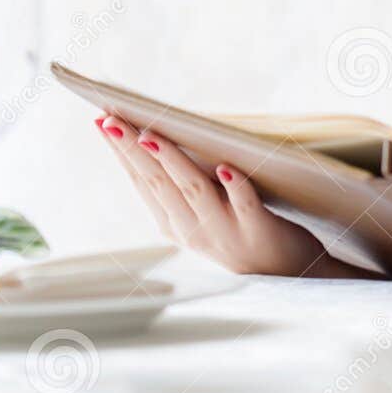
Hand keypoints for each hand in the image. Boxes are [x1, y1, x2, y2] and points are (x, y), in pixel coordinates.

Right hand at [94, 114, 378, 278]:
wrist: (288, 272)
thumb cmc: (242, 228)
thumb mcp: (201, 212)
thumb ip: (179, 183)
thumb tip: (154, 135)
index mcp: (174, 223)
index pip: (142, 182)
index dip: (121, 152)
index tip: (102, 120)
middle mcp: (193, 229)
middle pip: (159, 183)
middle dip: (133, 150)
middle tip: (113, 120)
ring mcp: (225, 231)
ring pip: (194, 191)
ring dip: (172, 161)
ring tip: (152, 136)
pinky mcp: (258, 231)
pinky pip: (244, 205)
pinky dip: (234, 186)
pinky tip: (225, 166)